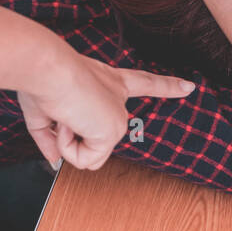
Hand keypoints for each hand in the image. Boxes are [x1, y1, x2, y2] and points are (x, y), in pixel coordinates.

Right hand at [17, 47, 193, 169]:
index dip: (167, 85)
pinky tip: (68, 122)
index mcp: (107, 81)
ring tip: (63, 113)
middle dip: (68, 135)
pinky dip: (69, 147)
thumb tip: (55, 159)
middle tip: (58, 112)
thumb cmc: (42, 80)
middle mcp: (118, 96)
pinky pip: (85, 160)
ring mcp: (118, 115)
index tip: (189, 86)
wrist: (47, 69)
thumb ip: (51, 138)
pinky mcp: (114, 130)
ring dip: (67, 140)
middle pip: (104, 139)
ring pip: (88, 154)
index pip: (144, 83)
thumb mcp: (43, 113)